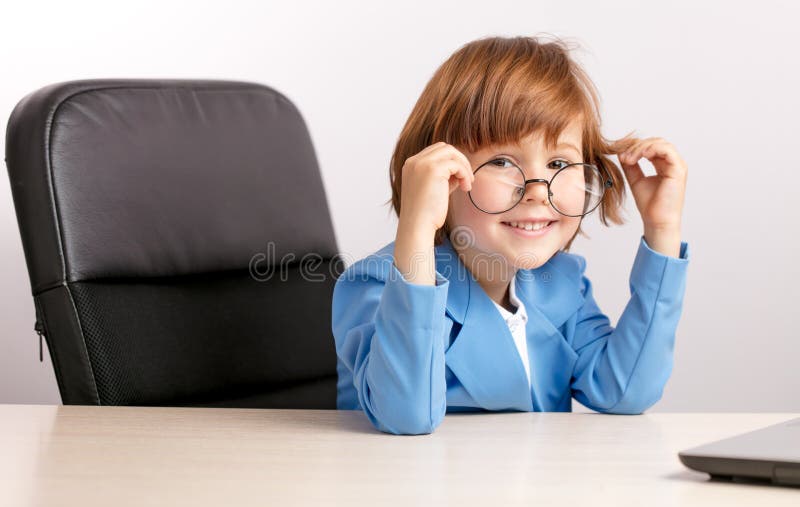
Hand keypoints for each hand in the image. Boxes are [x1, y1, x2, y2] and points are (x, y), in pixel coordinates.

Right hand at [393, 142, 473, 284]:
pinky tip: (465, 188)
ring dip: (463, 166)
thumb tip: (459, 169)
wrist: (417, 226)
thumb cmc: (425, 214)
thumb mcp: (432, 189)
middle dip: (459, 161)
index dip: (450, 162)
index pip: (435, 152)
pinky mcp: (433, 169)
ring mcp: (422, 163)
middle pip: (444, 147)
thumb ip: (442, 176)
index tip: (458, 178)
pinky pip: (456, 164)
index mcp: (410, 165)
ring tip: (467, 184)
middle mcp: (414, 161)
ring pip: (451, 152)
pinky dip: (464, 174)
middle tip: (466, 179)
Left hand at [617, 137, 686, 256]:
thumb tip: (621, 152)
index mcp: (664, 165)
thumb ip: (630, 165)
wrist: (656, 220)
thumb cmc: (649, 204)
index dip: (635, 147)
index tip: (620, 154)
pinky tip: (639, 156)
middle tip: (623, 156)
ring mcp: (677, 165)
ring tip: (629, 158)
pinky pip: (666, 150)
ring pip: (660, 143)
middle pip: (655, 142)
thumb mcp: (635, 179)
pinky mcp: (678, 169)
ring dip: (642, 147)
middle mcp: (672, 163)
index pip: (651, 146)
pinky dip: (651, 149)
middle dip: (637, 146)